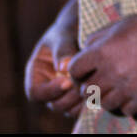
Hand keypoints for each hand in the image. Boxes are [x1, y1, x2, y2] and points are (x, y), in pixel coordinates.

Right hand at [24, 0, 83, 117]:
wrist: (86, 28)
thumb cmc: (70, 28)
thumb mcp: (64, 34)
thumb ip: (63, 49)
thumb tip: (63, 67)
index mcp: (37, 73)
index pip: (35, 93)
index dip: (49, 91)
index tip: (67, 81)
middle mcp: (49, 85)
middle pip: (54, 104)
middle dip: (69, 97)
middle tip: (84, 84)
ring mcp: (65, 91)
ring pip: (69, 108)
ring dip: (81, 100)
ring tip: (93, 84)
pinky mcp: (81, 92)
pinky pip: (84, 105)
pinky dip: (91, 100)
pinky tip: (101, 87)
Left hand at [67, 11, 136, 118]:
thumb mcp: (120, 24)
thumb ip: (98, 38)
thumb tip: (84, 51)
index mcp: (103, 51)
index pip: (74, 71)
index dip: (77, 71)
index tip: (86, 70)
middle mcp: (113, 71)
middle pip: (87, 91)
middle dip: (91, 85)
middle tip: (102, 80)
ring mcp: (130, 85)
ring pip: (105, 104)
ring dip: (108, 97)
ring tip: (118, 87)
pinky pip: (126, 110)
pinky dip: (127, 104)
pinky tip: (133, 93)